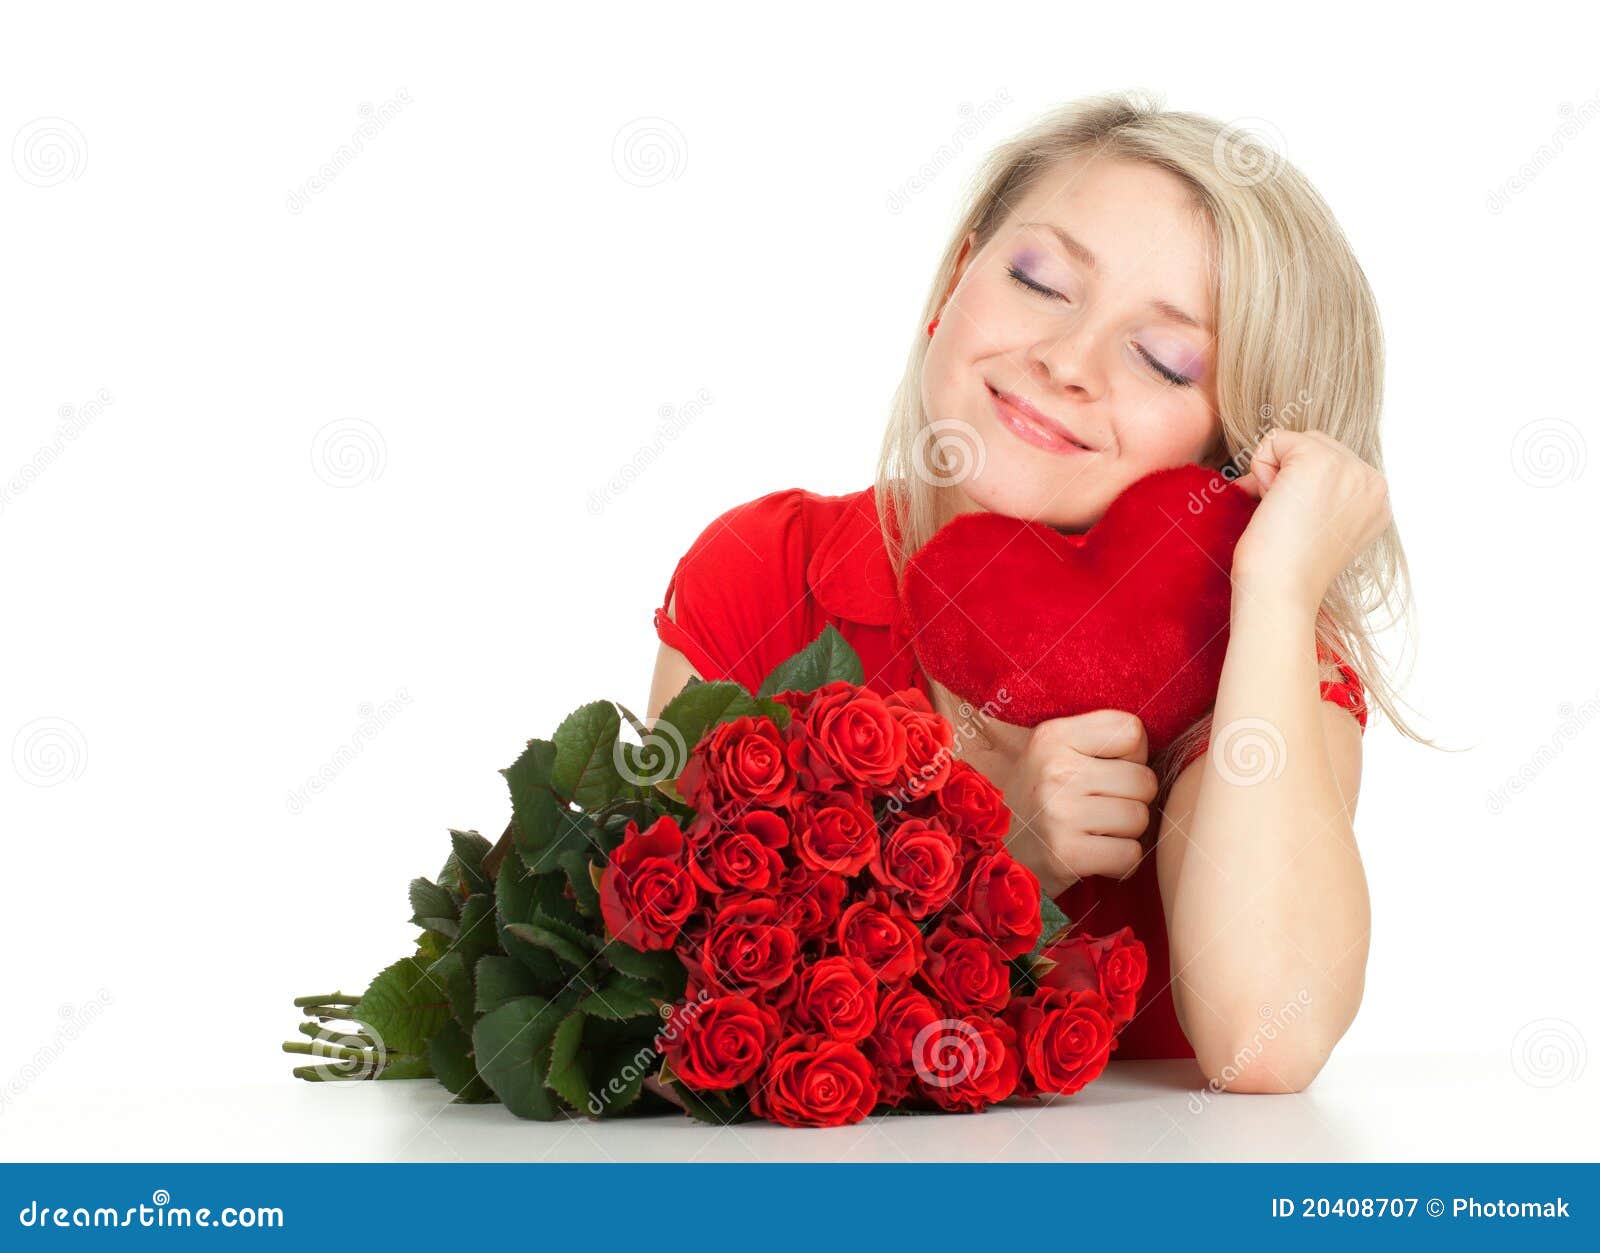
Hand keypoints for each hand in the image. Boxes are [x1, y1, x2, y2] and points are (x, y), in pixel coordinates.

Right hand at [987, 709, 1159, 895]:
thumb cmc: (1036, 801)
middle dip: (1130, 799)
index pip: (1132, 731)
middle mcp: (1055, 769)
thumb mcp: (1051, 754)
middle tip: (1098, 808)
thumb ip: (1097, 740)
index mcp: (1052, 736)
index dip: (1130, 755)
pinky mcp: (1067, 854)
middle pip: (1143, 779)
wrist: (991, 854)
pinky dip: (1119, 861)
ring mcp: (1060, 812)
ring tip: (1093, 832)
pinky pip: (1130, 854)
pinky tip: (1094, 856)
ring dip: (1125, 832)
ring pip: (1139, 818)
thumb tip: (1158, 750)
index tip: (1105, 770)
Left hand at [1230, 429, 1390, 606]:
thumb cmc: (1288, 569)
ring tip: (1282, 513)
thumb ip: (1325, 495)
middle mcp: (1372, 482)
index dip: (1302, 488)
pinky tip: (1271, 503)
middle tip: (1287, 519)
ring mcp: (1349, 468)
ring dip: (1275, 473)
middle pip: (1317, 444)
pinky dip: (1260, 467)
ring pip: (1296, 441)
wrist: (1279, 591)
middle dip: (1290, 475)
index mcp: (1377, 500)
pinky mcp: (1317, 461)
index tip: (1301, 523)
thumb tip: (1286, 473)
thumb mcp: (1323, 526)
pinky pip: (1274, 439)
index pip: (1333, 462)